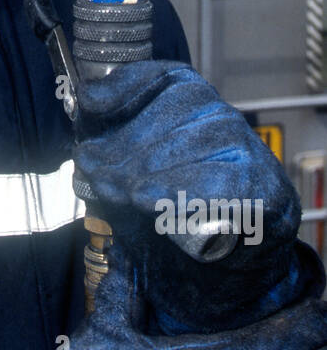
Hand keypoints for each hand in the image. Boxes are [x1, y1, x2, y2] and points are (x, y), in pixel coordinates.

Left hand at [73, 59, 304, 330]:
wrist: (226, 271)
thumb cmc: (173, 215)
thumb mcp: (131, 182)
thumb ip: (109, 160)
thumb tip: (83, 149)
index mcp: (192, 108)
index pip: (164, 78)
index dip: (126, 85)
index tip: (89, 104)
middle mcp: (223, 120)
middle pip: (179, 110)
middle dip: (127, 141)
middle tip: (90, 168)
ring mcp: (250, 154)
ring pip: (204, 141)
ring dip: (150, 166)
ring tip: (115, 190)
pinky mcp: (267, 193)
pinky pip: (228, 184)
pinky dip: (184, 189)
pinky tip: (149, 201)